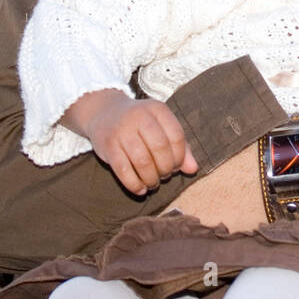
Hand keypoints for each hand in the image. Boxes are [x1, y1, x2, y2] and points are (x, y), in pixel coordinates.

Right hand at [79, 91, 197, 194]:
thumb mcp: (161, 126)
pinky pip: (123, 170)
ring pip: (142, 161)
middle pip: (160, 148)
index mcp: (157, 109)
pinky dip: (134, 184)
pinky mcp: (108, 147)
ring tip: (153, 183)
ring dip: (151, 178)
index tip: (177, 166)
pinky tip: (141, 189)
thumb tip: (193, 169)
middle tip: (164, 176)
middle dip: (166, 168)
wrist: (104, 112)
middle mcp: (139, 117)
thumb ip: (180, 146)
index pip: (176, 136)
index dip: (180, 156)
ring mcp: (122, 131)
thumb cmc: (140, 123)